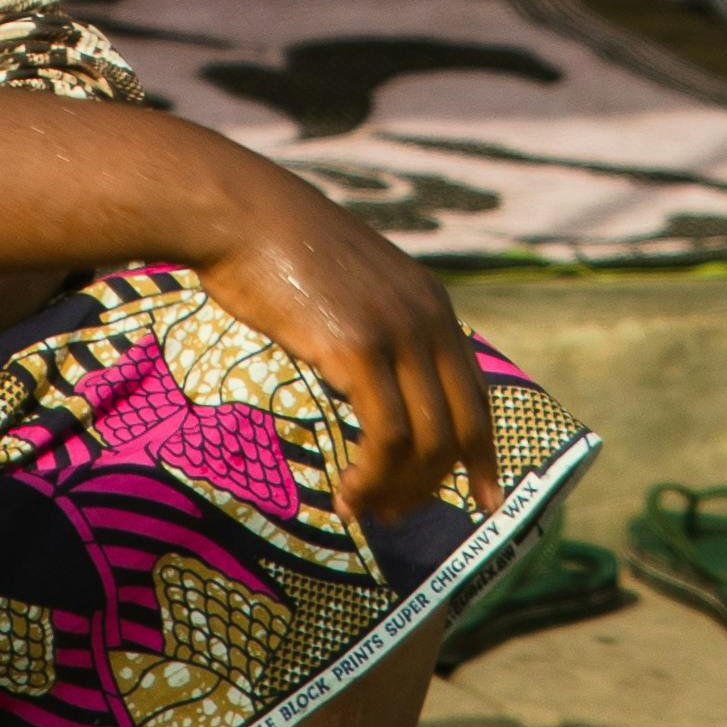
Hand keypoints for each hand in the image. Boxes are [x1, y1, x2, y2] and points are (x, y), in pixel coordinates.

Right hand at [177, 144, 500, 528]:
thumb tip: (366, 379)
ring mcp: (399, 332)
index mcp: (431, 303)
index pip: (476, 394)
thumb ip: (371, 326)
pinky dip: (374, 476)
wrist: (240, 212)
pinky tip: (346, 490)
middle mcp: (428, 318)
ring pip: (427, 440)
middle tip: (397, 515)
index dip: (482, 453)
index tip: (486, 499)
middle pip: (461, 427)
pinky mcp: (362, 348)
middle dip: (435, 483)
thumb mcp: (346, 284)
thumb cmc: (273, 250)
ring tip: (361, 507)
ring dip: (398, 489)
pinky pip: (388, 436)